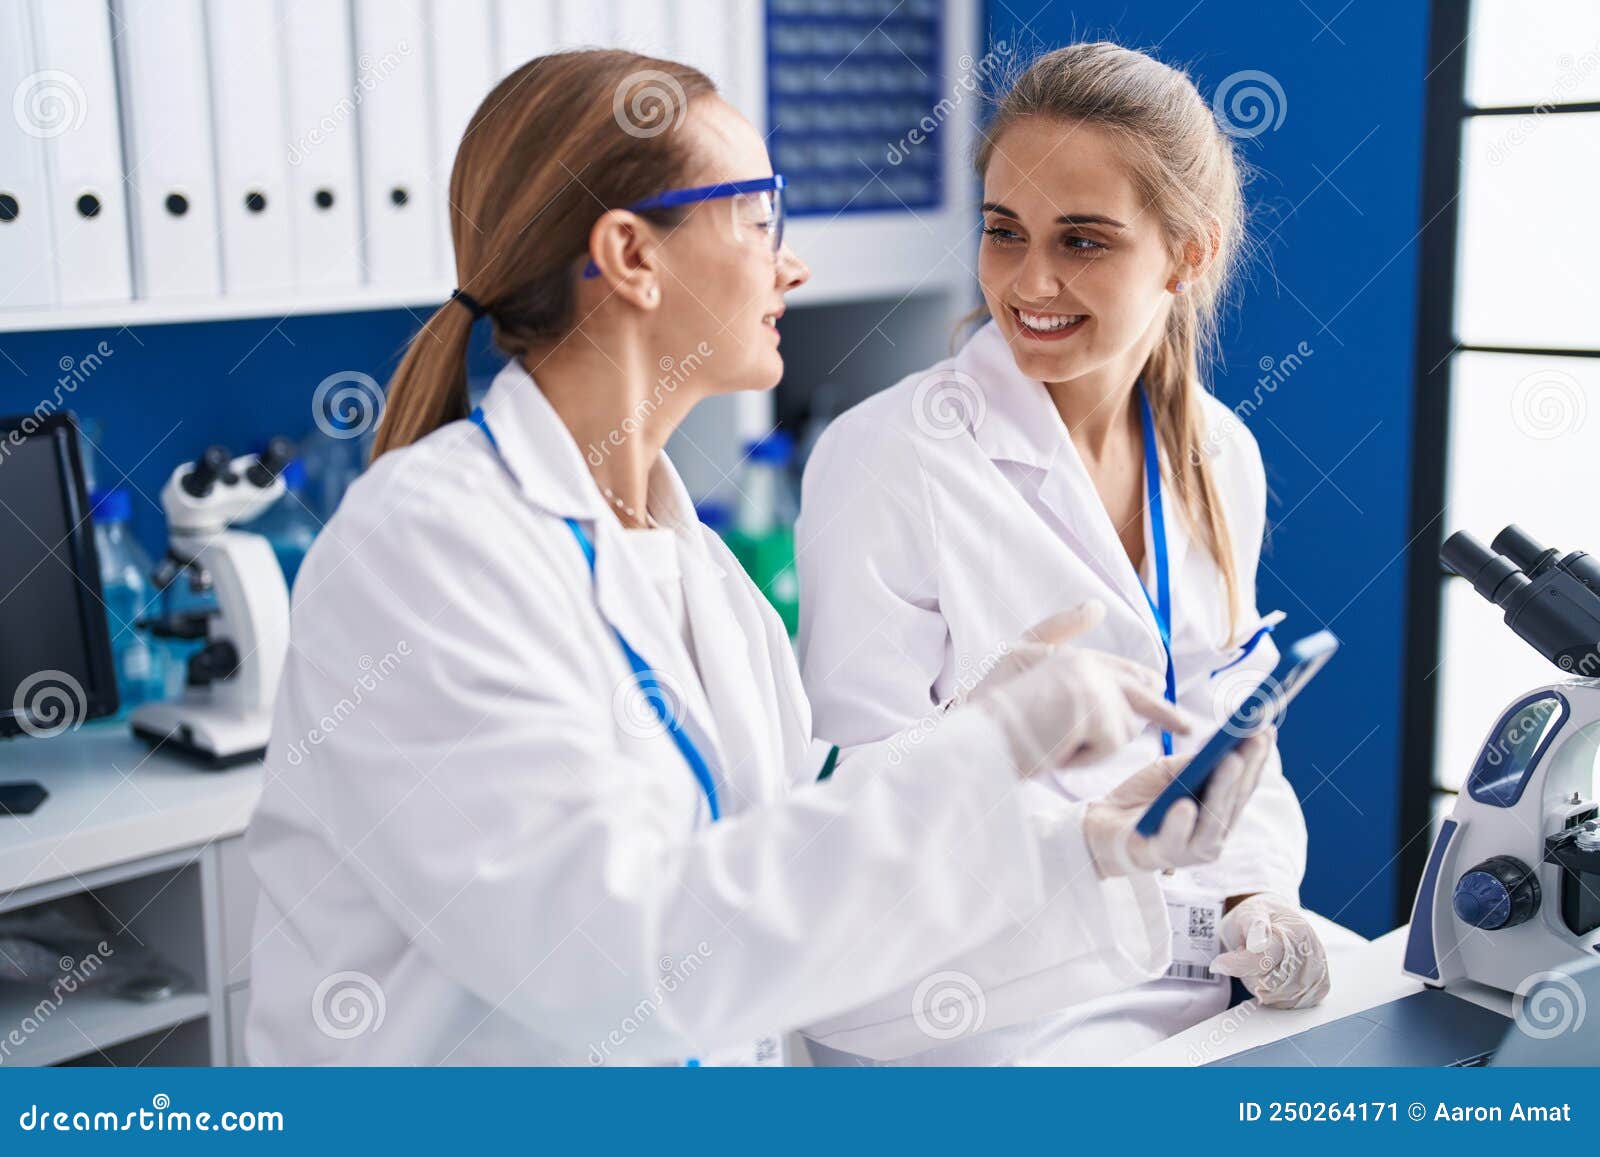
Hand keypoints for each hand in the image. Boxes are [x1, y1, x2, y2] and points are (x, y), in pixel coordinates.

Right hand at [969, 601, 1191, 772]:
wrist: (970, 729)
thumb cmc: (988, 700)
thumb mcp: (1019, 657)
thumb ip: (1057, 631)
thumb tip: (1096, 605)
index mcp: (1075, 655)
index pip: (1125, 670)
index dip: (1148, 686)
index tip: (1168, 698)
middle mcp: (1088, 664)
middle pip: (1143, 692)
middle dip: (1168, 713)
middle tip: (1192, 729)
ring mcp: (1094, 685)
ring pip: (1126, 726)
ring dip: (1100, 746)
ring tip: (1060, 744)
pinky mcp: (1095, 709)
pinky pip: (1109, 744)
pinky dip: (1086, 757)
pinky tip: (1058, 751)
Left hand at [1081, 729, 1272, 877]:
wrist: (1101, 826)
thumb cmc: (1142, 798)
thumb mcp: (1167, 773)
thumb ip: (1191, 764)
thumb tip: (1217, 747)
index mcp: (1219, 811)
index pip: (1244, 782)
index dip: (1258, 756)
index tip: (1267, 726)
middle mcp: (1213, 833)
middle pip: (1235, 798)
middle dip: (1248, 766)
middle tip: (1255, 737)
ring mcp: (1191, 849)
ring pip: (1213, 820)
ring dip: (1223, 789)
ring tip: (1230, 761)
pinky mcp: (1162, 857)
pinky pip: (1174, 840)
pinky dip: (1180, 823)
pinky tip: (1185, 805)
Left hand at [1210, 892, 1330, 1008]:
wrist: (1279, 922)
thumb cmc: (1262, 917)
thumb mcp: (1250, 911)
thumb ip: (1253, 924)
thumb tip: (1256, 942)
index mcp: (1297, 932)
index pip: (1265, 958)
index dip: (1238, 963)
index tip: (1218, 963)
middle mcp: (1313, 957)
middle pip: (1267, 982)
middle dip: (1248, 971)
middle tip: (1246, 952)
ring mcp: (1316, 976)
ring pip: (1273, 996)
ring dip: (1258, 982)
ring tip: (1261, 962)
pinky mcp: (1315, 993)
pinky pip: (1282, 1004)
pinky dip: (1269, 993)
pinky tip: (1271, 975)